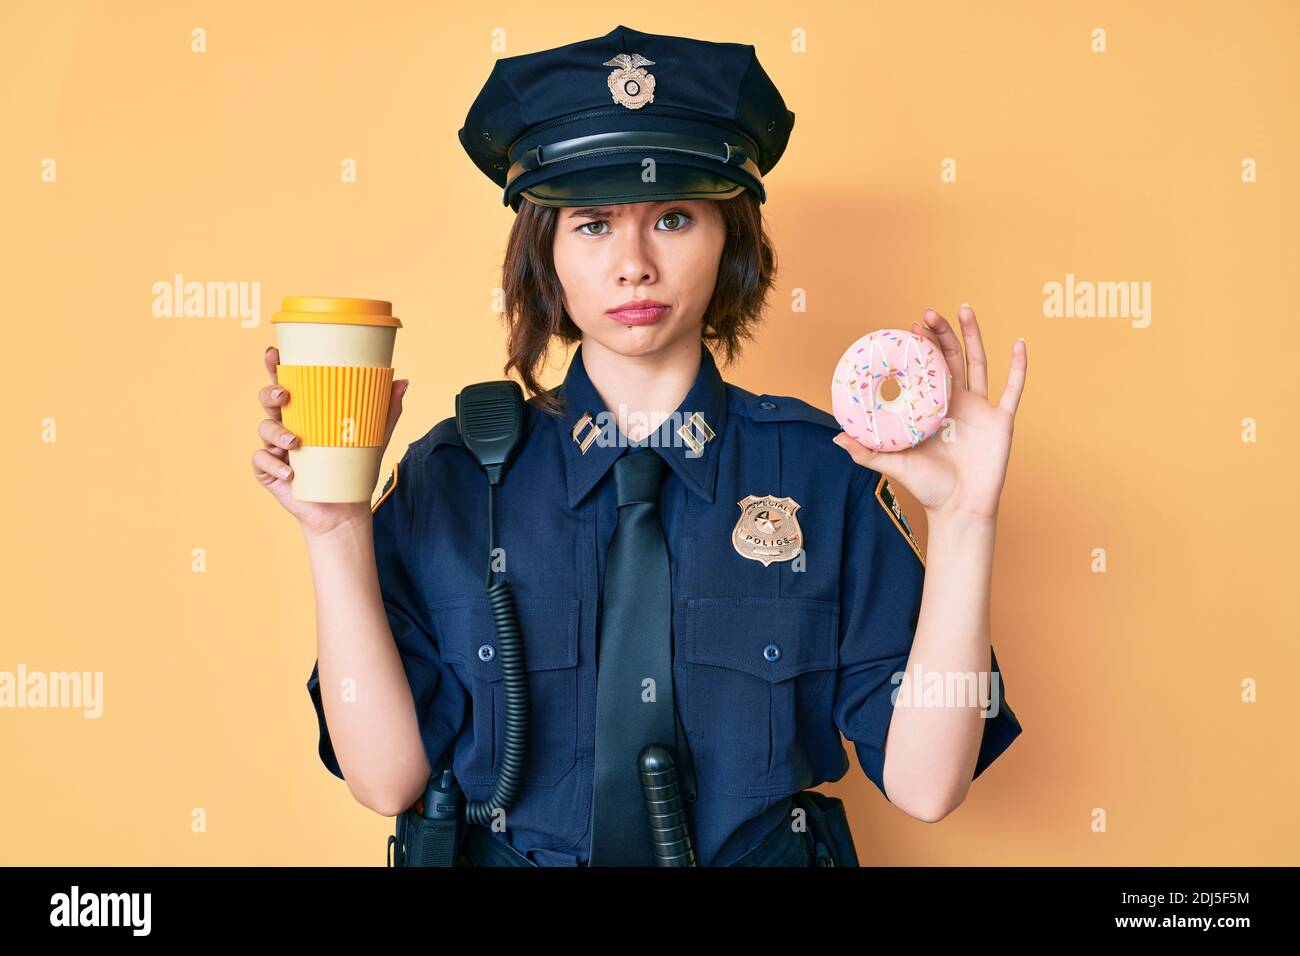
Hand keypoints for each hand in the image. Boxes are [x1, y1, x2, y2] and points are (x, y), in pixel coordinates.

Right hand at [251, 345, 408, 536]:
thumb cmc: (355, 470)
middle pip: (268, 401)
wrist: (346, 509)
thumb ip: (386, 411)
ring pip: (264, 429)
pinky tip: (290, 472)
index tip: (274, 352)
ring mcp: (275, 449)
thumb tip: (402, 381)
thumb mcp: (374, 439)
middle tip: (284, 395)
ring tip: (294, 442)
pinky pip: (261, 462)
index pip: (287, 383)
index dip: (275, 366)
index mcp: (306, 413)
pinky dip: (273, 465)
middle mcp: (286, 426)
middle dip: (270, 393)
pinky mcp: (269, 473)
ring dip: (275, 432)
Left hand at [832, 304, 1026, 520]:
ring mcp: (980, 409)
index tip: (910, 327)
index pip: (926, 368)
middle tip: (930, 312)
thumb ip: (867, 451)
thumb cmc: (927, 488)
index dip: (920, 347)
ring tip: (965, 309)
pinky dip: (1019, 367)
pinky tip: (1019, 342)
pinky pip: (1013, 389)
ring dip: (973, 335)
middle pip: (950, 357)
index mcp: (931, 407)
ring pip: (978, 363)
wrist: (958, 510)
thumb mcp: (894, 464)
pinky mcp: (1001, 421)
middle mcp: (956, 402)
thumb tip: (836, 437)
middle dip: (941, 333)